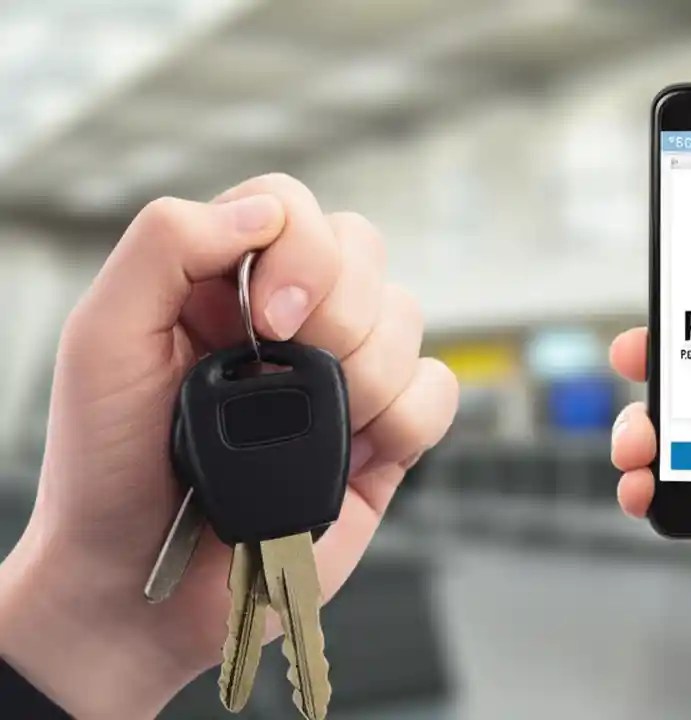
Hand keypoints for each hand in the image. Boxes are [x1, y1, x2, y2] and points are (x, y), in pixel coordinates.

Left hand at [0, 174, 458, 718]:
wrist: (139, 588)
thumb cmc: (106, 472)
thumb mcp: (101, 341)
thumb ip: (164, 248)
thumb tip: (263, 212)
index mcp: (221, 285)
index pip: (290, 208)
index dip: (300, 251)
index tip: (267, 321)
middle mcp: (289, 322)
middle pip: (364, 251)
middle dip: (337, 314)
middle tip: (285, 371)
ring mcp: (340, 378)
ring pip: (407, 317)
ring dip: (366, 374)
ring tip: (312, 429)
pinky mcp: (383, 437)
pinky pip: (438, 390)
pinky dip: (410, 416)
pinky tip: (361, 451)